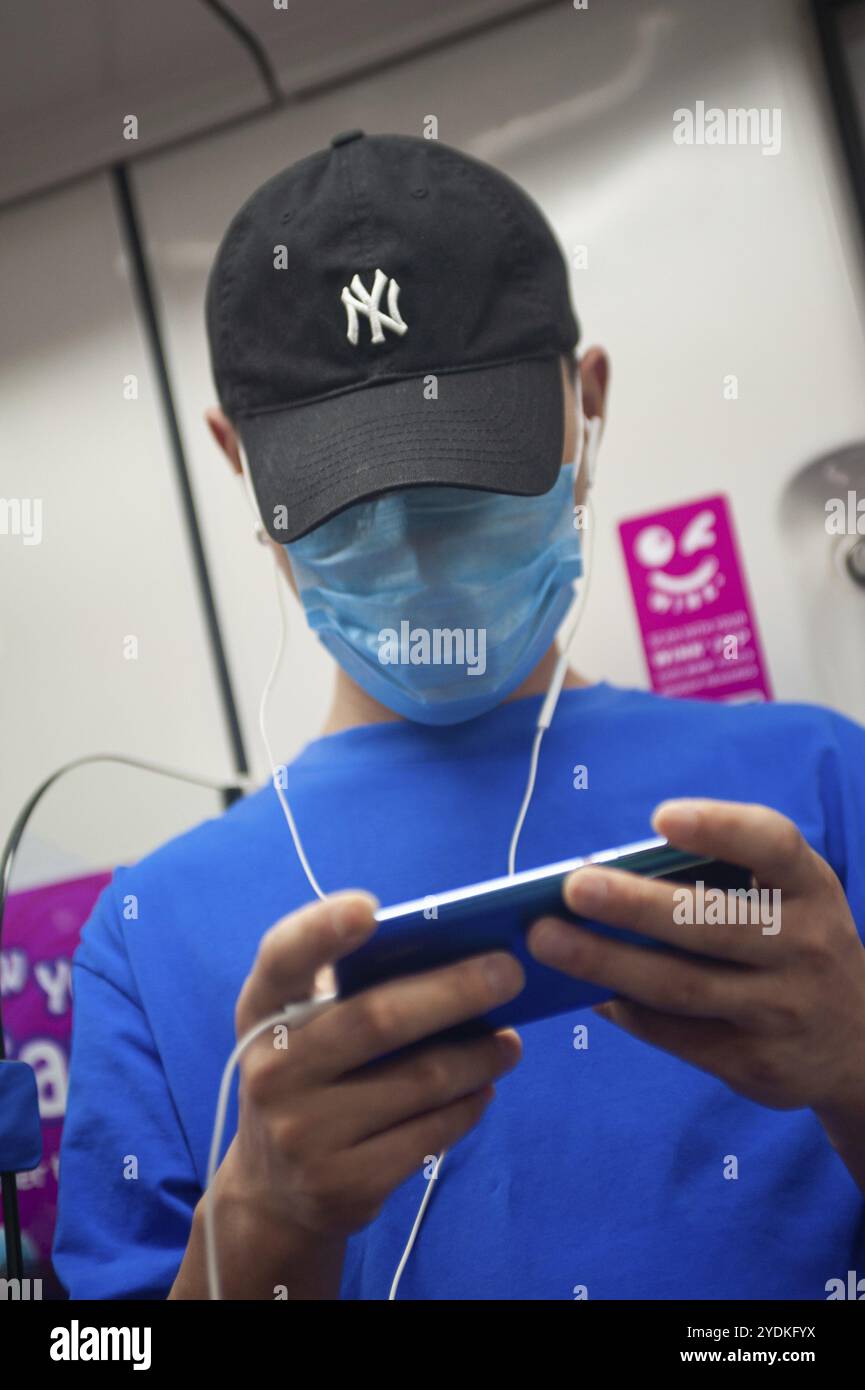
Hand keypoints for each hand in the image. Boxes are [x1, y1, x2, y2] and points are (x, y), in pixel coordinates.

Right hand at [227, 891, 523, 1252]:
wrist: (273, 1190)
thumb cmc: (308, 1075)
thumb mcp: (302, 1028)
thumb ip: (350, 989)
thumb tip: (455, 953)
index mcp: (261, 1011)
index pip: (282, 958)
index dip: (321, 930)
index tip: (371, 908)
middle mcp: (271, 1070)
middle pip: (375, 1019)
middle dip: (453, 991)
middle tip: (510, 972)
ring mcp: (303, 1134)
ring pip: (418, 1082)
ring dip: (477, 1057)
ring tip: (510, 1042)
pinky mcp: (344, 1184)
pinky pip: (428, 1135)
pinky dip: (467, 1107)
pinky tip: (484, 1088)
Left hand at [527, 800, 864, 1118]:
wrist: (860, 1046)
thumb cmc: (792, 944)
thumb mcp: (787, 902)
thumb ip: (721, 884)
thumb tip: (606, 876)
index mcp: (810, 888)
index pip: (774, 846)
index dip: (720, 827)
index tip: (661, 817)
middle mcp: (805, 946)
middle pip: (711, 924)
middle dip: (635, 905)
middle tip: (571, 886)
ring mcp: (782, 1010)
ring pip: (682, 986)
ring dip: (607, 962)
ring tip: (546, 940)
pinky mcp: (756, 1063)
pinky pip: (677, 1034)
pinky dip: (625, 1010)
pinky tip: (585, 989)